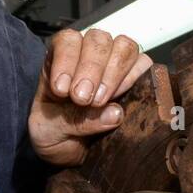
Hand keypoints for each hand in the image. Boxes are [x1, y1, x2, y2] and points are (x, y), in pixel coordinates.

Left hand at [28, 28, 152, 166]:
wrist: (67, 152)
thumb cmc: (52, 133)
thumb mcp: (48, 130)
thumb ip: (73, 120)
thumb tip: (115, 114)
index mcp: (59, 58)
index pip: (67, 41)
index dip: (66, 60)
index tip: (61, 90)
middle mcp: (87, 54)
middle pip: (99, 41)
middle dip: (91, 68)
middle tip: (83, 99)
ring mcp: (113, 64)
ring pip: (124, 47)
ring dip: (115, 72)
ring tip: (101, 101)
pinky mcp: (135, 78)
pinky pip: (144, 66)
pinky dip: (136, 80)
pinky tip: (120, 99)